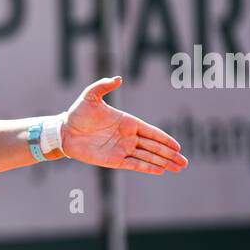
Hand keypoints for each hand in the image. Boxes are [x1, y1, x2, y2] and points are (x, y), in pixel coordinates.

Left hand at [61, 76, 188, 174]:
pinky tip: (159, 171)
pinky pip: (134, 164)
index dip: (165, 139)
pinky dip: (146, 167)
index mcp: (128, 122)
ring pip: (147, 157)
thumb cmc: (78, 113)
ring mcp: (122, 149)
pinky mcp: (113, 160)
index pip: (152, 132)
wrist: (64, 130)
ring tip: (177, 168)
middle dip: (170, 155)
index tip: (178, 146)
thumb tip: (118, 79)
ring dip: (162, 163)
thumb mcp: (90, 96)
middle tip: (184, 162)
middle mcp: (128, 137)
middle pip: (154, 147)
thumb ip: (103, 86)